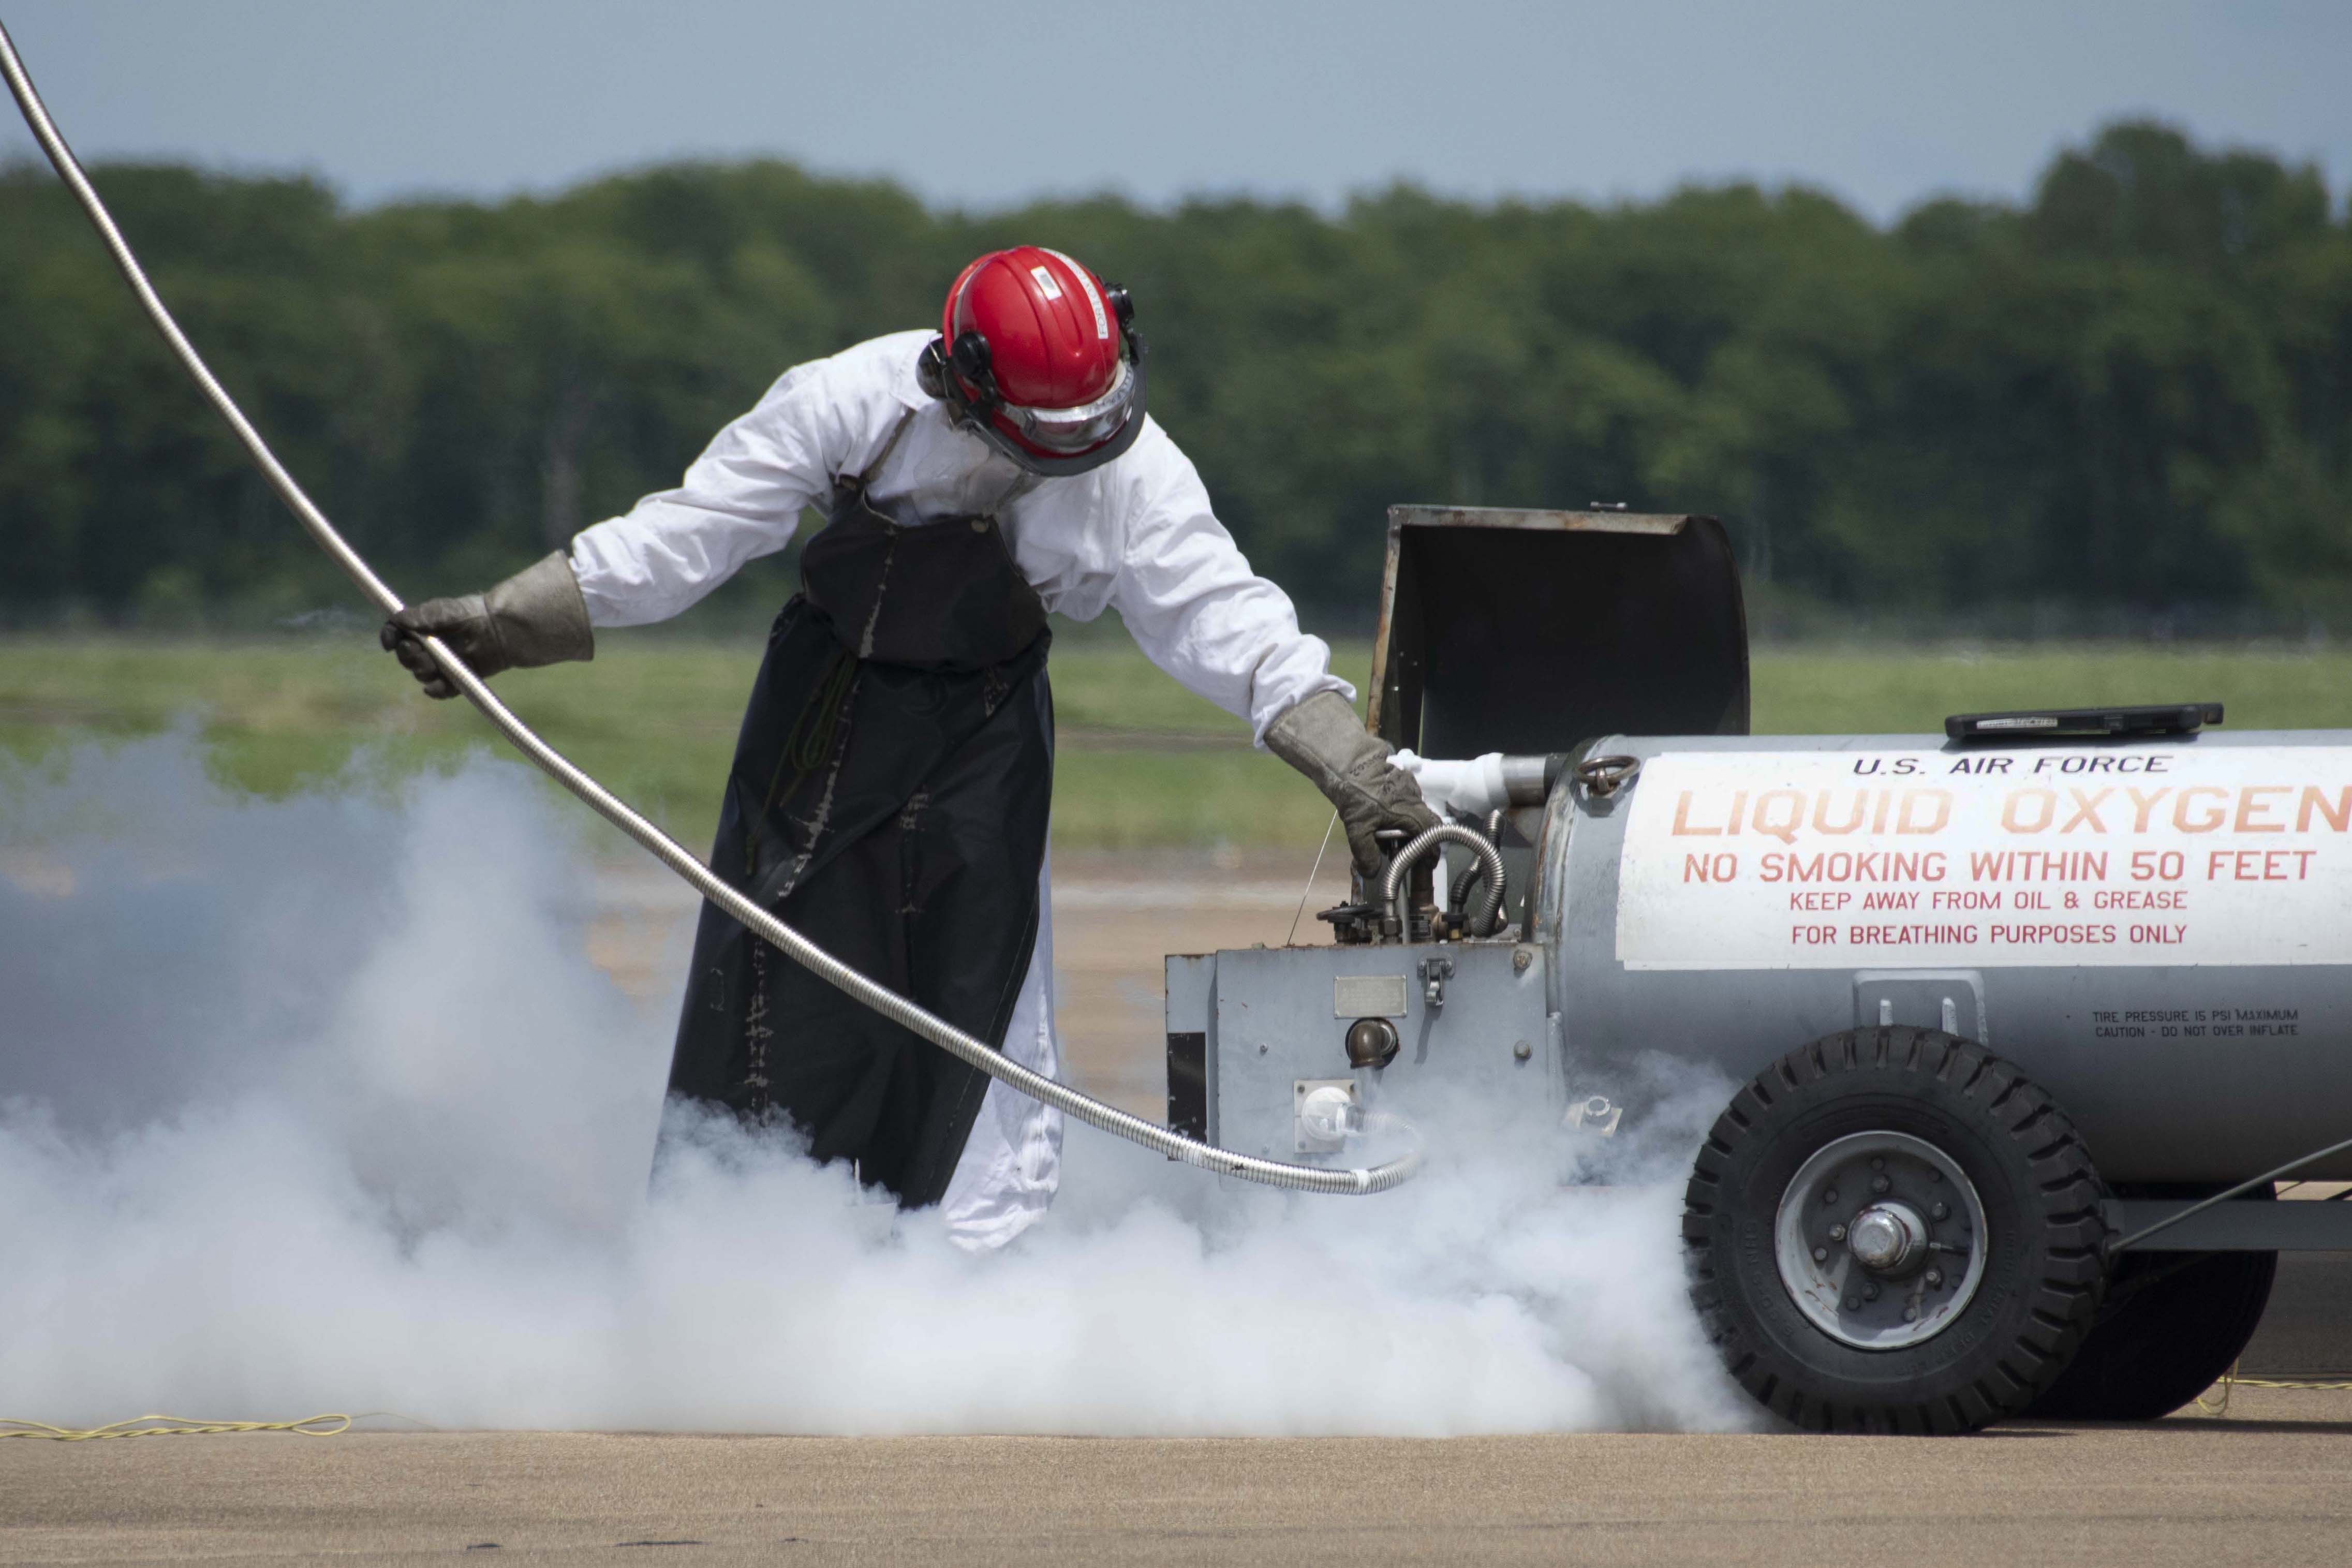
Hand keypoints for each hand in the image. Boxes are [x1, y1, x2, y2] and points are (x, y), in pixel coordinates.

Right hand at [379, 552, 592, 700]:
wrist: (501, 629)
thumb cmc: (472, 614)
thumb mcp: (446, 611)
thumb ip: (423, 615)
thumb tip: (398, 618)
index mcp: (420, 629)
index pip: (395, 635)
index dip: (389, 638)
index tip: (390, 641)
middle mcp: (427, 648)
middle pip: (406, 658)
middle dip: (407, 656)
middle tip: (417, 651)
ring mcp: (441, 665)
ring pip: (422, 674)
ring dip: (423, 671)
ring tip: (433, 664)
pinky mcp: (455, 679)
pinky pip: (440, 690)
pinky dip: (436, 690)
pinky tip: (436, 687)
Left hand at [1263, 689, 1440, 878]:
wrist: (1346, 762)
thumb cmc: (1355, 795)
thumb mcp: (1357, 829)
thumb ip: (1366, 853)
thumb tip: (1372, 872)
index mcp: (1411, 811)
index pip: (1432, 833)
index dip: (1431, 849)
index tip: (1427, 862)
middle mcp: (1415, 797)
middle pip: (1425, 823)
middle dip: (1416, 840)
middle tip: (1404, 852)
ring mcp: (1409, 784)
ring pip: (1414, 811)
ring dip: (1406, 826)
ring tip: (1388, 838)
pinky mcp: (1400, 776)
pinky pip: (1405, 800)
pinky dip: (1398, 812)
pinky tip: (1381, 818)